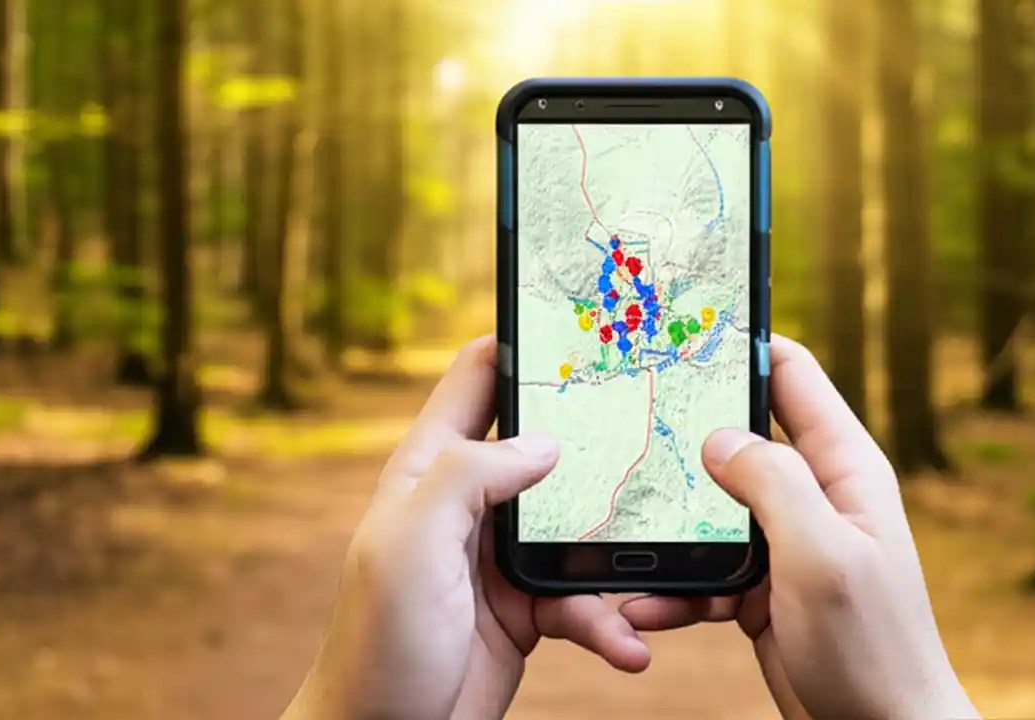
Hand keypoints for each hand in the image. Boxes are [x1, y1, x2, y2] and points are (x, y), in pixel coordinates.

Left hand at [283, 336, 649, 719]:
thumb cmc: (378, 642)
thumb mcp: (411, 544)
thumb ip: (470, 478)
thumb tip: (545, 442)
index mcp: (432, 469)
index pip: (478, 378)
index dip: (524, 345)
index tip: (585, 329)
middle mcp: (470, 503)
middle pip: (548, 445)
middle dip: (599, 441)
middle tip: (655, 429)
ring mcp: (501, 555)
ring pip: (580, 525)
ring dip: (616, 551)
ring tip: (649, 578)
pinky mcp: (528, 608)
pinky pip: (583, 600)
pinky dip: (608, 622)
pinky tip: (625, 646)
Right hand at [621, 336, 976, 719]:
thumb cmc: (871, 646)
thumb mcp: (823, 555)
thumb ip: (773, 484)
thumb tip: (718, 436)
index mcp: (843, 468)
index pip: (794, 376)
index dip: (746, 346)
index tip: (684, 331)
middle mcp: (813, 495)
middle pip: (739, 438)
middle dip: (686, 435)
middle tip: (626, 423)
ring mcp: (784, 542)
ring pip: (709, 508)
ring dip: (669, 526)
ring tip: (624, 542)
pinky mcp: (760, 587)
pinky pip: (703, 571)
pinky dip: (674, 589)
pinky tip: (645, 609)